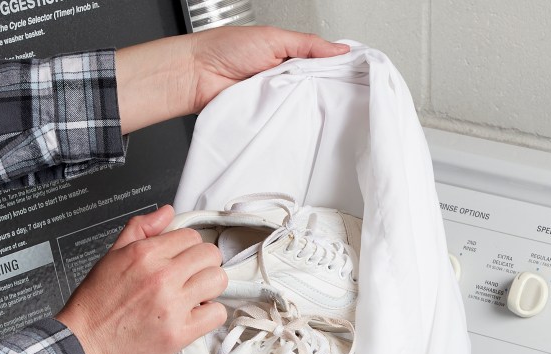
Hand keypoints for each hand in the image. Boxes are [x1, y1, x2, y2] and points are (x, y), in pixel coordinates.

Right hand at [56, 206, 226, 353]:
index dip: (189, 247)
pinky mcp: (179, 333)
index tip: (182, 260)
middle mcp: (161, 276)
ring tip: (194, 296)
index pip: (191, 236)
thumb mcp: (112, 256)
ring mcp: (172, 305)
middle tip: (190, 278)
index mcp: (145, 254)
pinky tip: (194, 316)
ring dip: (210, 288)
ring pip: (218, 281)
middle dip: (203, 265)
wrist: (85, 344)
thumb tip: (166, 213)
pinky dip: (209, 315)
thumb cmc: (96, 304)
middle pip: (210, 255)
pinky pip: (216, 314)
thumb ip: (140, 230)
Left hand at [115, 26, 348, 133]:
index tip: (356, 76)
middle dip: (325, 89)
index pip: (321, 63)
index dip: (337, 69)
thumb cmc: (224, 49)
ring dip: (306, 103)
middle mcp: (283, 78)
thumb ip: (308, 44)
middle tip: (338, 90)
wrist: (195, 75)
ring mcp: (275, 99)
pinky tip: (295, 115)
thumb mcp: (274, 38)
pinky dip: (290, 118)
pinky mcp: (265, 117)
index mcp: (288, 55)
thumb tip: (339, 49)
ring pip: (301, 105)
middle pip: (315, 87)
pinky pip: (284, 120)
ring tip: (312, 99)